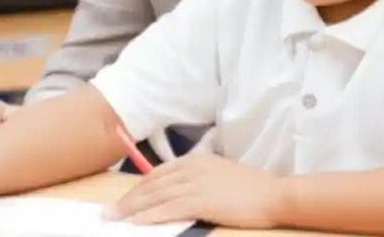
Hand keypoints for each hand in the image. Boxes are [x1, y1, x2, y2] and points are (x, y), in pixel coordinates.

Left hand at [107, 153, 284, 228]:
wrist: (274, 194)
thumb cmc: (251, 189)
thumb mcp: (219, 176)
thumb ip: (197, 180)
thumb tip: (175, 193)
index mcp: (196, 160)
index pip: (157, 174)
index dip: (137, 188)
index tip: (123, 199)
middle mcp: (192, 168)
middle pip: (152, 184)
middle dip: (128, 199)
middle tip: (108, 211)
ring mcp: (197, 184)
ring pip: (156, 196)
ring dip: (131, 208)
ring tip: (114, 217)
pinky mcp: (203, 201)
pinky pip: (169, 208)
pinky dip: (150, 216)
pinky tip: (136, 222)